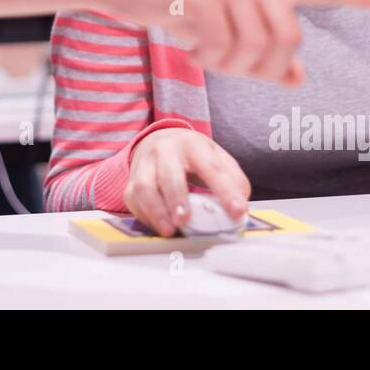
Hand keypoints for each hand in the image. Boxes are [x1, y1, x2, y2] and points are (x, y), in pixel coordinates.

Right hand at [120, 0, 369, 82]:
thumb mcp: (225, 20)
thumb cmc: (176, 0)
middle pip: (288, 41)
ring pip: (256, 50)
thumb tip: (298, 77)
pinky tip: (190, 47)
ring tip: (205, 50)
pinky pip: (223, 50)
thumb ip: (264, 47)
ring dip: (229, 65)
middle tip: (229, 63)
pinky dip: (207, 60)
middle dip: (262, 67)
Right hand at [126, 127, 249, 236]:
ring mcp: (144, 165)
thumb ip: (233, 181)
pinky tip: (159, 226)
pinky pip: (133, 200)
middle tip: (186, 219)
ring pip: (144, 187)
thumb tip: (239, 210)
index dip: (226, 191)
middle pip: (169, 174)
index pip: (211, 168)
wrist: (160, 141)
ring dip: (156, 210)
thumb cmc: (192, 156)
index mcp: (192, 144)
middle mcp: (165, 151)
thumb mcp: (216, 158)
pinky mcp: (131, 182)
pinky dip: (145, 216)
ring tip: (169, 229)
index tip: (237, 211)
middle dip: (177, 198)